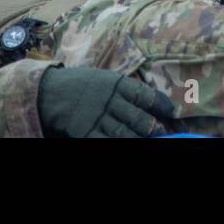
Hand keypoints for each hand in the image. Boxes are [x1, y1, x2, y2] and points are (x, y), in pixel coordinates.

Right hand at [38, 67, 174, 137]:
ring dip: (139, 139)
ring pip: (124, 133)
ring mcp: (97, 117)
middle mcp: (109, 100)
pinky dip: (116, 145)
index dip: (161, 103)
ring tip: (151, 141)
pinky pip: (104, 142)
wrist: (50, 91)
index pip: (143, 94)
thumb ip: (124, 89)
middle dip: (153, 127)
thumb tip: (150, 102)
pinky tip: (128, 145)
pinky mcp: (85, 132)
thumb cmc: (82, 84)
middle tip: (166, 133)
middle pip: (136, 117)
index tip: (174, 112)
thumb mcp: (104, 78)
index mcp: (116, 83)